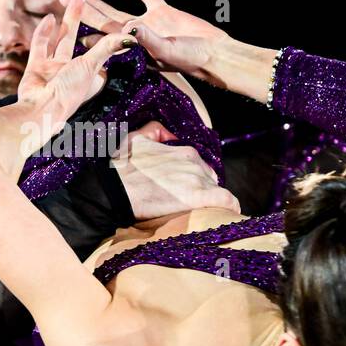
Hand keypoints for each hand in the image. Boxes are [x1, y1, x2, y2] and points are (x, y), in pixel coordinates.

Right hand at [16, 0, 137, 120]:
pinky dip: (44, 32)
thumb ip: (107, 49)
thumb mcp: (91, 66)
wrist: (39, 108)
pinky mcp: (37, 66)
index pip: (100, 48)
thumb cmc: (69, 92)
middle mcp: (72, 70)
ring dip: (66, 20)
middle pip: (79, 38)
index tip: (108, 14)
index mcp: (90, 73)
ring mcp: (54, 67)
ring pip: (61, 39)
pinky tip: (49, 18)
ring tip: (71, 0)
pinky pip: (41, 45)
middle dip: (82, 18)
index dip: (104, 31)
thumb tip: (132, 36)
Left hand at [75, 0, 231, 82]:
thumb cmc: (192, 58)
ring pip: (116, 10)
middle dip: (82, 11)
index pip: (102, 37)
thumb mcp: (167, 50)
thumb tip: (130, 28)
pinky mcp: (163, 12)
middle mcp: (135, 37)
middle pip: (102, 21)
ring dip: (98, 1)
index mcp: (132, 48)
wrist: (215, 53)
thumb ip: (148, 39)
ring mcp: (148, 24)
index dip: (82, 31)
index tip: (63, 23)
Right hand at [112, 121, 240, 218]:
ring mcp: (198, 180)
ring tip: (200, 214)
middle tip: (187, 204)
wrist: (114, 190)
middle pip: (209, 180)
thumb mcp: (137, 140)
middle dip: (201, 190)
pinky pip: (228, 201)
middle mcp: (195, 163)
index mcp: (184, 152)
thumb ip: (155, 131)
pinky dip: (230, 208)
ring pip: (217, 191)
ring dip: (210, 202)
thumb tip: (170, 136)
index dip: (193, 180)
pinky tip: (227, 215)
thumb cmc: (122, 168)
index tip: (184, 191)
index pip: (200, 167)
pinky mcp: (199, 197)